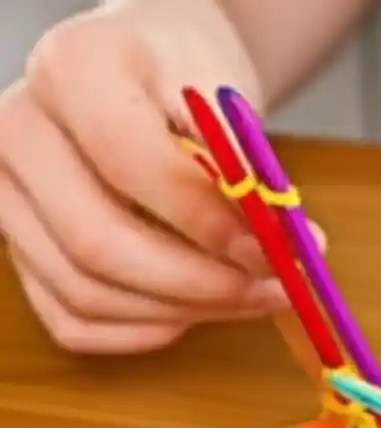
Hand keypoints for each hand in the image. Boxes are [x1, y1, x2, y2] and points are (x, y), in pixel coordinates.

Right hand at [0, 0, 286, 353]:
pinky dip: (146, 329)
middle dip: (202, 283)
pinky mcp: (18, 249)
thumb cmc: (189, 79)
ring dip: (187, 310)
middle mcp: (17, 132)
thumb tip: (277, 248)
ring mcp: (7, 196)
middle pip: (98, 242)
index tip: (274, 250)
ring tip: (255, 294)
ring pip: (88, 293)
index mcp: (72, 70)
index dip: (207, 221)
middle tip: (277, 288)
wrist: (147, 71)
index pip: (131, 164)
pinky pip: (75, 322)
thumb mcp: (226, 100)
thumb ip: (244, 171)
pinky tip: (199, 308)